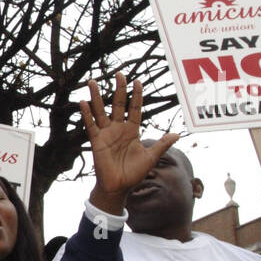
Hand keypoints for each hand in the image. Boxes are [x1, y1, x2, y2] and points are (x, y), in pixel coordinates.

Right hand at [81, 73, 178, 212]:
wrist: (119, 187)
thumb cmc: (134, 174)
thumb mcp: (151, 157)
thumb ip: (162, 145)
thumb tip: (177, 134)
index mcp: (132, 130)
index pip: (135, 108)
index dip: (137, 95)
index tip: (138, 81)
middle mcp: (119, 128)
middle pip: (118, 104)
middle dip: (119, 88)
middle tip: (119, 73)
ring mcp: (106, 133)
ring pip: (101, 110)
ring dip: (97, 96)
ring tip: (93, 81)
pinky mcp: (96, 141)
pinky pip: (91, 125)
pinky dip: (87, 114)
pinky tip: (83, 102)